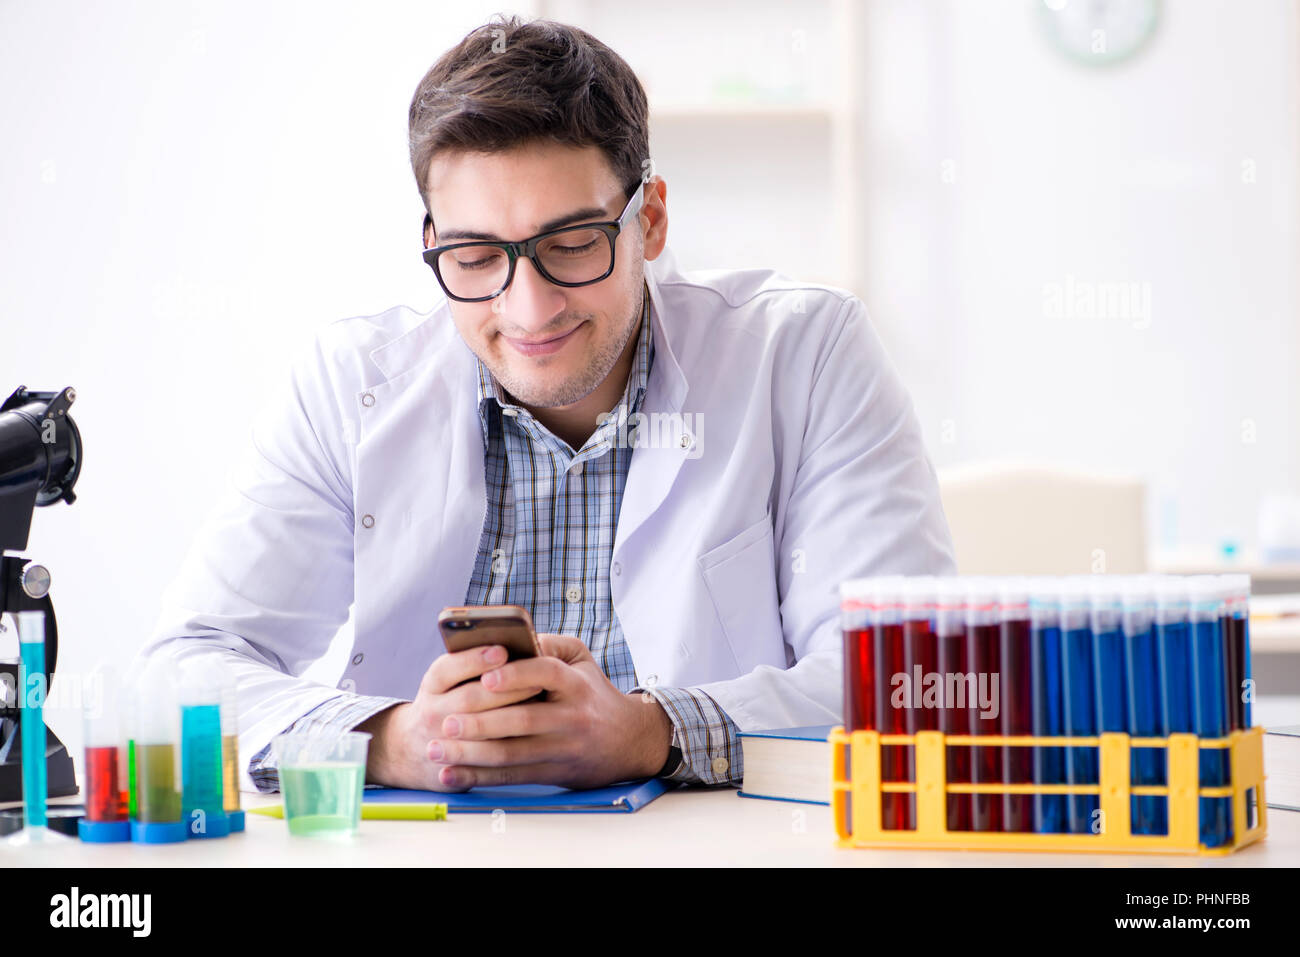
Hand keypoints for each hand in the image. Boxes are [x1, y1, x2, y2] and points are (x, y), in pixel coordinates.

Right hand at [355, 643, 546, 790]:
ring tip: (540, 705)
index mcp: (433, 684)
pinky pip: (483, 762)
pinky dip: (507, 748)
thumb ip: (475, 665)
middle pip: (469, 699)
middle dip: (506, 689)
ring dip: (511, 717)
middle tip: (538, 680)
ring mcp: (443, 742)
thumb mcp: (449, 680)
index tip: (502, 650)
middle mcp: (433, 712)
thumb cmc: (447, 701)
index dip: (475, 659)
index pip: (448, 668)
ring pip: (479, 732)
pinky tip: (531, 737)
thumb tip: (517, 649)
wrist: (415, 749)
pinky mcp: (456, 767)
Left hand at [428, 634, 673, 788]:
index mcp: (576, 683)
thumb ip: (547, 645)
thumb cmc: (593, 692)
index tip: (485, 676)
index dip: (516, 676)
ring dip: (471, 754)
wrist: (630, 740)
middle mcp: (572, 717)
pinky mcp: (554, 773)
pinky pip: (512, 778)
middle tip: (445, 722)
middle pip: (522, 721)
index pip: (546, 674)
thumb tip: (509, 639)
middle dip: (480, 724)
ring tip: (437, 749)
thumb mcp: (581, 660)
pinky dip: (479, 778)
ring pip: (512, 754)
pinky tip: (452, 774)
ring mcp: (563, 748)